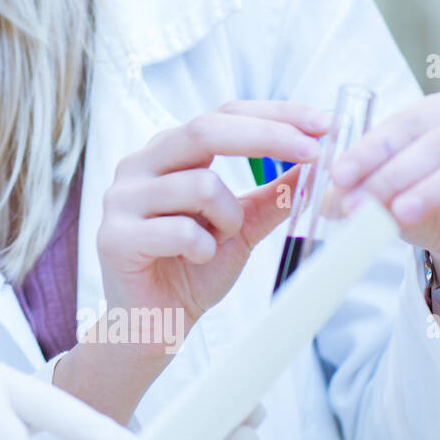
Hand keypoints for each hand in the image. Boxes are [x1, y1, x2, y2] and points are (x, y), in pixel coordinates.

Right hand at [98, 101, 328, 345]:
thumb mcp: (242, 228)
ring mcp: (121, 200)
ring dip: (230, 218)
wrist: (152, 324)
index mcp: (167, 155)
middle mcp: (138, 166)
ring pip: (201, 185)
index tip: (324, 123)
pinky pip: (181, 231)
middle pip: (205, 129)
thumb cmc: (190, 270)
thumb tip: (314, 164)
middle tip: (314, 153)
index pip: (222, 115)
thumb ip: (271, 196)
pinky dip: (204, 249)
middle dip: (267, 137)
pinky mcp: (115, 237)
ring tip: (220, 241)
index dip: (275, 115)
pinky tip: (196, 260)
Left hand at [332, 89, 439, 288]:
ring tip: (389, 212)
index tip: (337, 176)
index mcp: (434, 113)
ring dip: (413, 183)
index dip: (365, 150)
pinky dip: (439, 191)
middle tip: (352, 203)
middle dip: (383, 173)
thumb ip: (358, 192)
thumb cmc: (432, 207)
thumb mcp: (388, 198)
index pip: (397, 126)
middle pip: (422, 139)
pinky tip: (412, 212)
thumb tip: (328, 200)